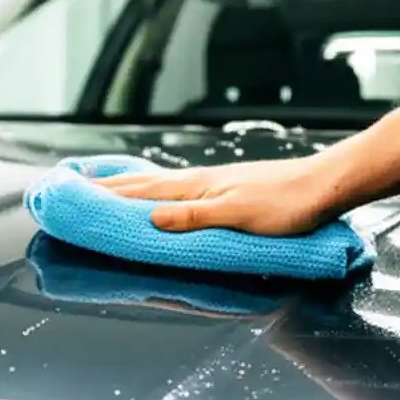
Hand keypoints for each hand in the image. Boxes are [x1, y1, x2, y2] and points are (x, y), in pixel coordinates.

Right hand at [95, 156, 342, 234]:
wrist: (323, 186)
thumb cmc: (287, 203)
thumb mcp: (238, 215)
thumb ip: (194, 217)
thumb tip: (150, 217)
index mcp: (197, 188)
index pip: (141, 192)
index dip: (107, 194)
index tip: (76, 192)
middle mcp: (200, 182)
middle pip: (144, 185)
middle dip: (108, 187)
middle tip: (76, 186)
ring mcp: (213, 184)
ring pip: (159, 186)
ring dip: (128, 188)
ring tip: (105, 187)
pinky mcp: (226, 190)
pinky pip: (177, 191)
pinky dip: (156, 193)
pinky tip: (158, 196)